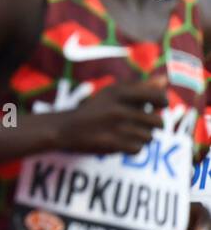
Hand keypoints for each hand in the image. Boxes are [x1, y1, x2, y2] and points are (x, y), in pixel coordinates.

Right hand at [46, 79, 166, 156]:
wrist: (65, 128)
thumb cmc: (94, 109)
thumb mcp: (112, 93)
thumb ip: (140, 86)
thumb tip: (164, 80)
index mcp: (120, 92)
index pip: (158, 96)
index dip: (162, 102)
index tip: (157, 106)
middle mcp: (119, 108)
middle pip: (158, 121)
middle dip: (152, 125)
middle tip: (139, 123)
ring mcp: (116, 127)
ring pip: (148, 137)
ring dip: (142, 137)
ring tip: (128, 133)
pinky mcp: (112, 143)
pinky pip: (138, 149)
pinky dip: (132, 147)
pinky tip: (122, 142)